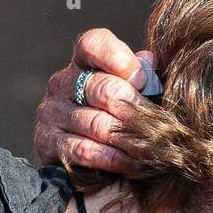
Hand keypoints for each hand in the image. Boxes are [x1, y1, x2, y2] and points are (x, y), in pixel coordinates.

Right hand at [33, 28, 154, 172]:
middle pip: (103, 88)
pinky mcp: (48, 143)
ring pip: (98, 123)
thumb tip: (149, 59)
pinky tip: (137, 164)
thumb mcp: (134, 96)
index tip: (143, 81)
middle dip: (137, 111)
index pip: (94, 44)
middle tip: (163, 127)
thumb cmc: (120, 122)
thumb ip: (143, 77)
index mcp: (84, 63)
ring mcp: (52, 112)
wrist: (95, 169)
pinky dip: (115, 159)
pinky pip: (86, 150)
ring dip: (132, 139)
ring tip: (157, 150)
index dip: (119, 58)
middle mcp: (63, 83)